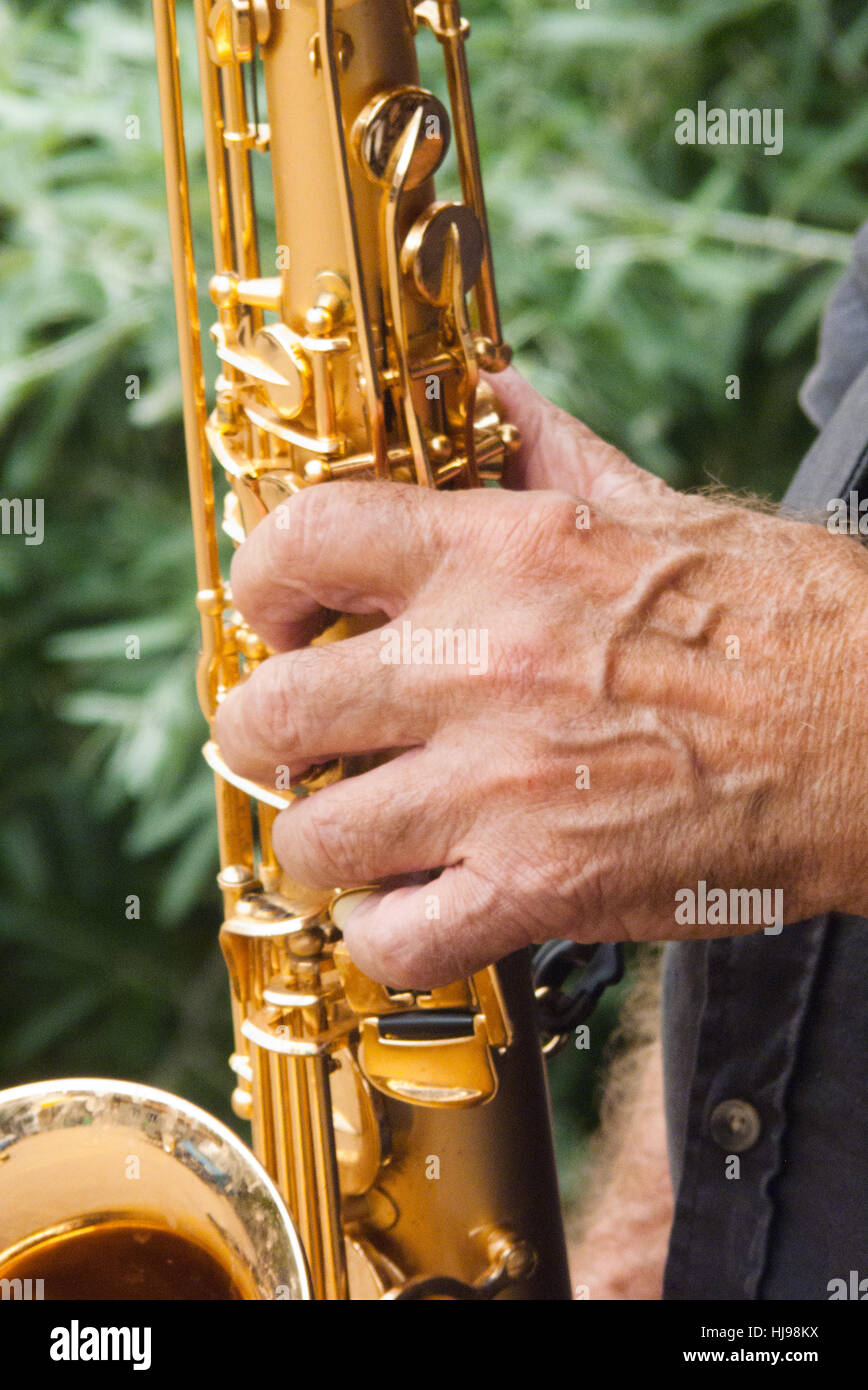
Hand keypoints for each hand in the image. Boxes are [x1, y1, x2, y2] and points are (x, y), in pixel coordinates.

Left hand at [215, 369, 867, 986]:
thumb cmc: (787, 618)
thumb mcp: (660, 505)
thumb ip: (549, 453)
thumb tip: (491, 395)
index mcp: (502, 554)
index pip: (304, 542)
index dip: (260, 585)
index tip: (277, 617)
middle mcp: (481, 664)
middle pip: (275, 708)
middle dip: (263, 732)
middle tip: (291, 741)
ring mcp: (503, 786)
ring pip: (317, 835)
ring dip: (321, 839)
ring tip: (355, 831)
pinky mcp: (545, 888)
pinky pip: (398, 941)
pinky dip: (384, 936)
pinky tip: (406, 908)